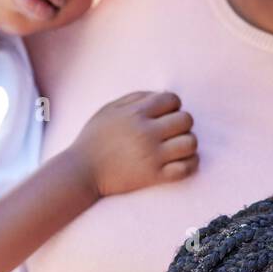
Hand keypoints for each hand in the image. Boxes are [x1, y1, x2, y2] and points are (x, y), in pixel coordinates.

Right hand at [71, 90, 197, 196]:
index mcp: (135, 113)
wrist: (82, 171)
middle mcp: (146, 133)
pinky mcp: (154, 176)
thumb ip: (136, 98)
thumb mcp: (109, 109)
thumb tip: (162, 95)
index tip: (164, 115)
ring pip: (191, 143)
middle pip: (186, 120)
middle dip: (182, 123)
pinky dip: (189, 164)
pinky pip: (187, 168)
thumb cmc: (95, 138)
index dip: (172, 105)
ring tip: (177, 146)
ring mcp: (152, 156)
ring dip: (187, 143)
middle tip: (171, 131)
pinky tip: (179, 162)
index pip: (173, 99)